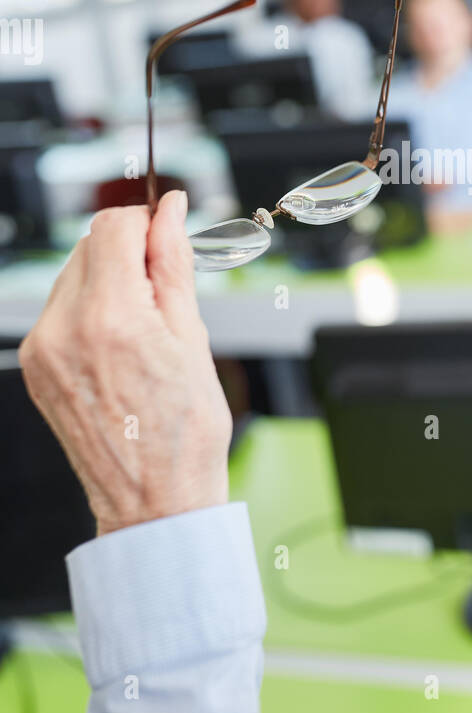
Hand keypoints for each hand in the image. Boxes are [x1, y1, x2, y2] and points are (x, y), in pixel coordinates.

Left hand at [19, 192, 232, 535]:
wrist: (154, 500)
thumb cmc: (184, 433)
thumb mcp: (193, 338)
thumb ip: (174, 263)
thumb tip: (172, 211)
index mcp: (111, 319)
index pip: (114, 226)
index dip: (148, 221)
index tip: (169, 233)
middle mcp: (64, 330)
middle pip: (90, 245)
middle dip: (129, 252)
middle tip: (164, 293)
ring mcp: (43, 350)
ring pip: (73, 275)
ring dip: (109, 280)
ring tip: (143, 329)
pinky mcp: (36, 366)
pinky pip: (60, 310)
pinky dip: (90, 310)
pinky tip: (119, 347)